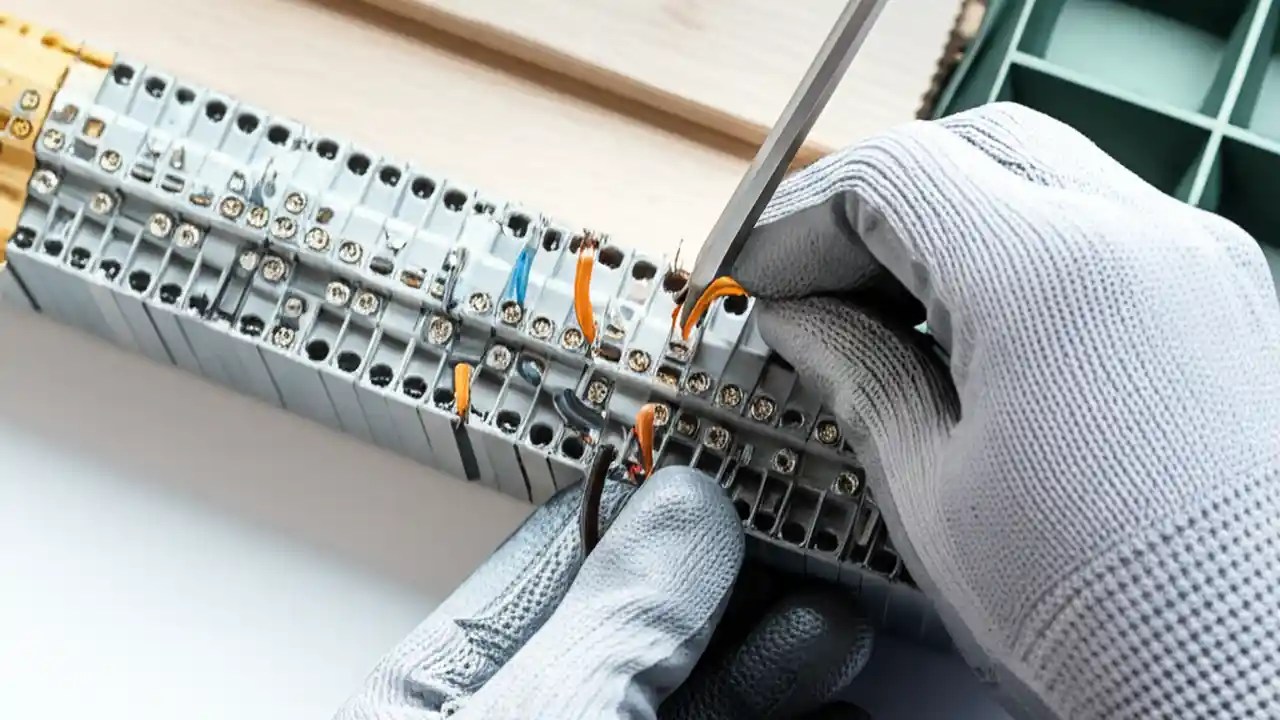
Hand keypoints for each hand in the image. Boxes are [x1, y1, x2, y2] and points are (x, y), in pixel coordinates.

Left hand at [332, 467, 875, 718]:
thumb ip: (612, 625)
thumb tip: (683, 511)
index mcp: (438, 701)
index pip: (559, 564)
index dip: (648, 507)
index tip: (726, 465)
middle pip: (641, 633)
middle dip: (733, 585)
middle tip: (808, 536)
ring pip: (697, 700)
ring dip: (778, 660)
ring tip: (841, 623)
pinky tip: (839, 711)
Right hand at [733, 103, 1279, 717]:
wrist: (1257, 689)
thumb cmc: (1105, 619)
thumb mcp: (935, 496)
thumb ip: (857, 375)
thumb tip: (802, 321)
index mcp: (1052, 276)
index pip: (896, 176)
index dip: (801, 219)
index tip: (757, 275)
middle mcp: (1144, 239)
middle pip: (973, 147)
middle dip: (874, 199)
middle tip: (812, 276)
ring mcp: (1201, 263)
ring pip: (1044, 174)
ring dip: (947, 215)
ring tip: (882, 302)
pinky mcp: (1229, 303)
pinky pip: (1103, 226)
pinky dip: (1018, 245)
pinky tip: (972, 321)